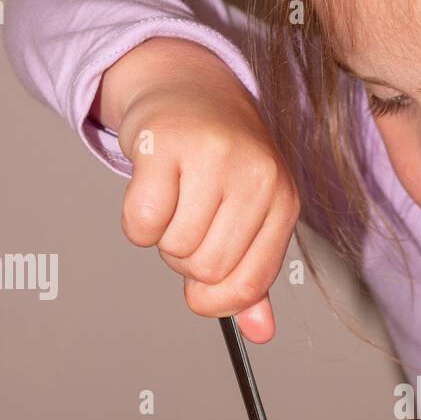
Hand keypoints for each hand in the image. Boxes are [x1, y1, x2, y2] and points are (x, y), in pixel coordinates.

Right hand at [111, 43, 299, 342]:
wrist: (190, 86)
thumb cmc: (222, 159)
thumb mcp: (251, 214)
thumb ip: (252, 277)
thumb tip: (260, 333)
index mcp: (283, 202)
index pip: (249, 284)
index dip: (217, 301)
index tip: (203, 291)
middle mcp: (257, 177)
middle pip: (206, 269)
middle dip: (185, 260)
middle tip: (187, 223)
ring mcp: (214, 157)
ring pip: (174, 248)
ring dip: (162, 237)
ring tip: (174, 199)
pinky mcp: (167, 143)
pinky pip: (142, 222)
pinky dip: (137, 220)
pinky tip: (152, 187)